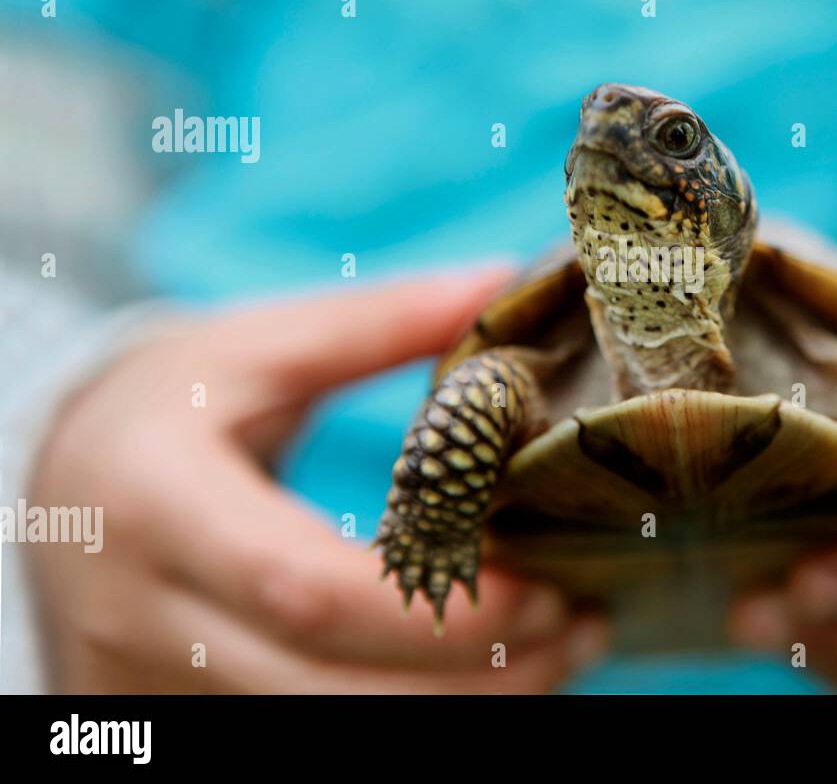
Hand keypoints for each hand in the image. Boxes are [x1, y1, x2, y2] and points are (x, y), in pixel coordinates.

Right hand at [28, 270, 607, 691]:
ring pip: (326, 737)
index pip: (305, 588)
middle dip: (475, 680)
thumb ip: (375, 324)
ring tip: (559, 656)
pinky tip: (483, 679)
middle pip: (327, 692)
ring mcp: (155, 686)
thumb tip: (501, 284)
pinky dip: (412, 717)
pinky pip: (307, 742)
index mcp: (158, 504)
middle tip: (581, 630)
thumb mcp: (255, 345)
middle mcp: (144, 616)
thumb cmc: (168, 403)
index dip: (437, 607)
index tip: (547, 591)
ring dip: (460, 711)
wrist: (70, 485)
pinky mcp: (177, 720)